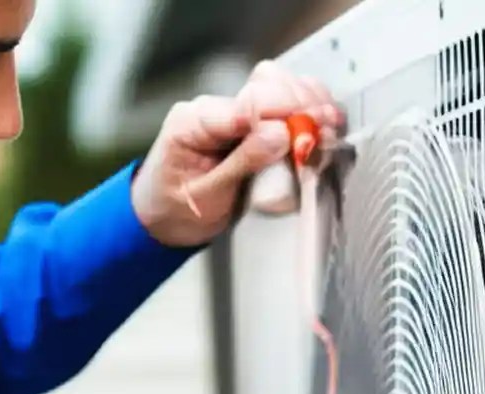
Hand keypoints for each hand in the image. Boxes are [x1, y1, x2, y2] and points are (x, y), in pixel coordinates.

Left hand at [130, 61, 344, 246]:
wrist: (159, 219)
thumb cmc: (173, 211)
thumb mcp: (205, 197)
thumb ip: (243, 164)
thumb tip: (281, 134)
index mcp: (192, 121)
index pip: (247, 104)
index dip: (286, 115)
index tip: (311, 135)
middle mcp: (213, 108)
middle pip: (268, 83)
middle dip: (302, 106)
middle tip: (323, 135)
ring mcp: (231, 111)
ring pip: (280, 85)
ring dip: (309, 104)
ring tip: (325, 131)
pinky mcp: (248, 121)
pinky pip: (283, 102)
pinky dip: (306, 111)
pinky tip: (320, 127)